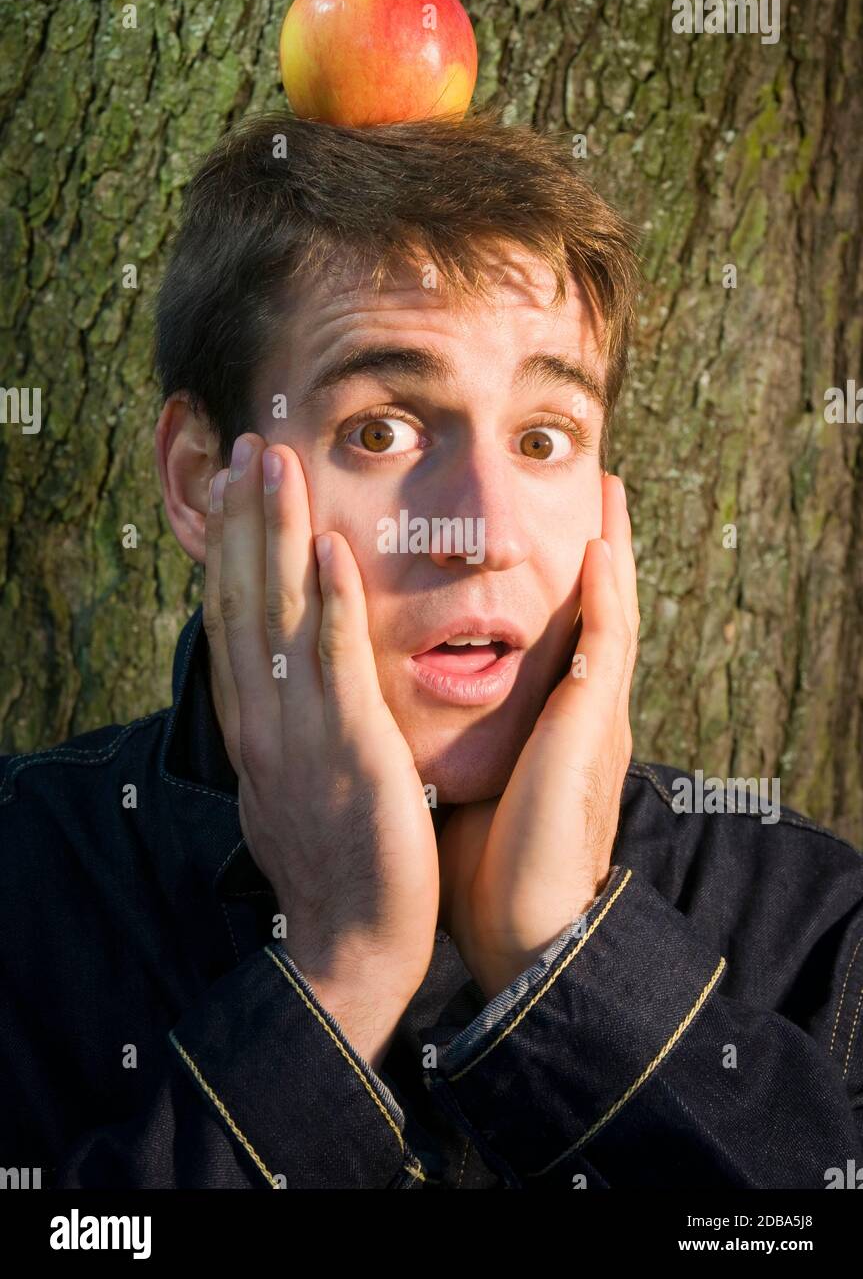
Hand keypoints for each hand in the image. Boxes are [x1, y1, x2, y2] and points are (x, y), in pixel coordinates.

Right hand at [203, 434, 439, 1069]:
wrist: (352, 949)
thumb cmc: (338, 867)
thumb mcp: (296, 787)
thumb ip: (291, 730)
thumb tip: (287, 688)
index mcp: (255, 728)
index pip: (232, 620)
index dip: (228, 550)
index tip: (232, 490)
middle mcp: (263, 721)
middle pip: (242, 600)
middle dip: (241, 519)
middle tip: (245, 447)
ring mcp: (300, 734)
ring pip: (277, 615)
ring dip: (274, 534)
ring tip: (275, 464)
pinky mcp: (350, 751)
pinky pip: (333, 664)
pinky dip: (327, 602)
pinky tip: (328, 547)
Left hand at [438, 474, 638, 1000]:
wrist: (521, 930)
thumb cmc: (484, 865)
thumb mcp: (466, 779)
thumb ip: (452, 738)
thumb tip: (396, 709)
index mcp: (549, 722)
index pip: (557, 632)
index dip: (560, 581)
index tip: (552, 531)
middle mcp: (578, 711)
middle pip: (592, 610)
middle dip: (597, 547)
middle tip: (600, 486)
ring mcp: (593, 718)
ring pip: (609, 614)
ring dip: (613, 549)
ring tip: (609, 489)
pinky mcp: (592, 731)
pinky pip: (607, 648)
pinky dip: (607, 596)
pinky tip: (602, 549)